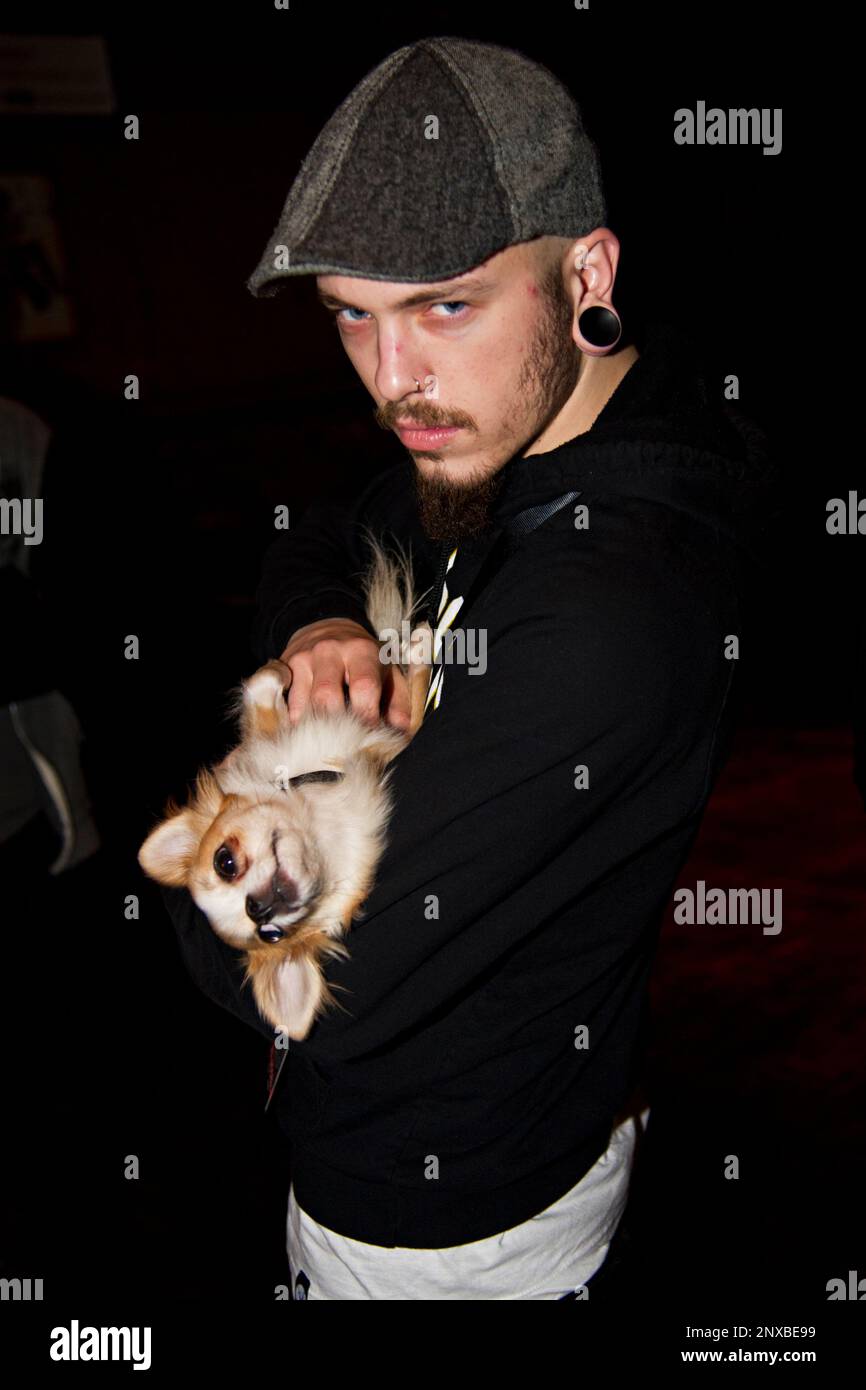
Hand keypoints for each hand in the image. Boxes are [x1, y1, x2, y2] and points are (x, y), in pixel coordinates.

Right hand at [279, 618, 410, 730]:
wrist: (328, 628)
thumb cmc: (365, 660)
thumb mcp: (389, 673)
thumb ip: (398, 704)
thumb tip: (399, 735)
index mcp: (362, 651)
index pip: (364, 688)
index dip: (367, 718)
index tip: (370, 737)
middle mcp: (330, 651)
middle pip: (326, 697)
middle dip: (337, 726)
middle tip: (346, 743)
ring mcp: (303, 658)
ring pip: (302, 706)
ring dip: (315, 729)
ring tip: (327, 740)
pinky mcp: (284, 668)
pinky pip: (285, 705)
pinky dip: (296, 724)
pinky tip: (307, 729)